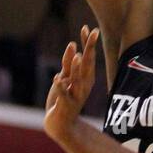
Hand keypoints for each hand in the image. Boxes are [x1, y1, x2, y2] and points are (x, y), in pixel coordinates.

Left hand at [44, 25, 98, 143]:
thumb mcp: (66, 78)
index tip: (87, 27)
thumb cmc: (63, 100)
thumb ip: (68, 64)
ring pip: (77, 80)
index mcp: (85, 78)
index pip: (88, 57)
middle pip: (87, 65)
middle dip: (90, 49)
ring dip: (77, 68)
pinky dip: (61, 88)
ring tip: (78, 56)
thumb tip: (74, 45)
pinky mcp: (66, 106)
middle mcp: (84, 85)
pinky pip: (64, 96)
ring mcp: (76, 96)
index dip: (88, 43)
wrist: (61, 125)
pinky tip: (57, 79)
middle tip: (94, 33)